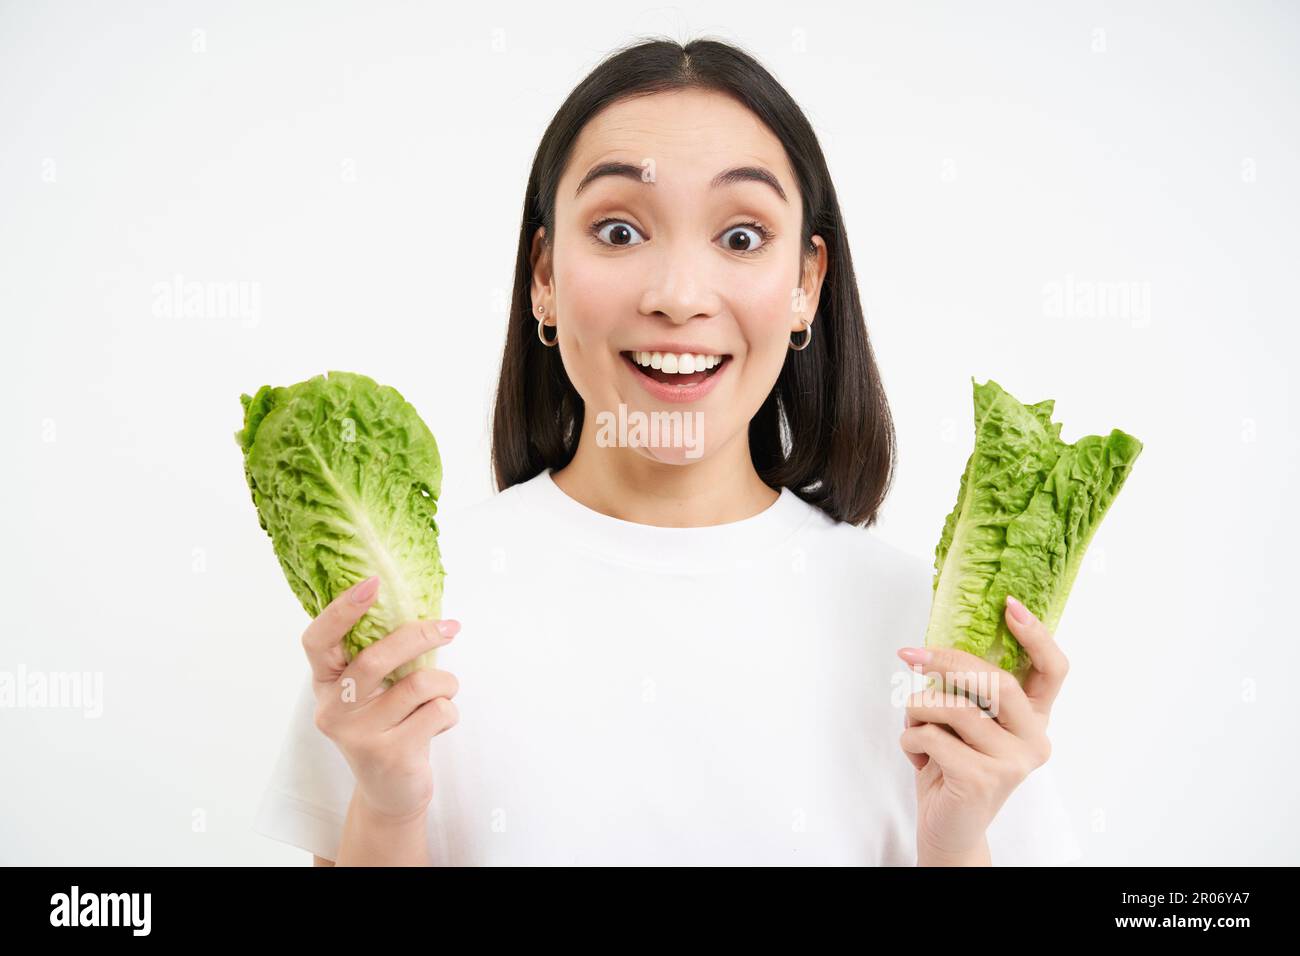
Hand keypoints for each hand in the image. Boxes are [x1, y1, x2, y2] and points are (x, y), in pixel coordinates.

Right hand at [301, 575, 461, 820]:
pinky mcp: (390, 755)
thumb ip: (382, 654)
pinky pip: (438, 712)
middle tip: (450, 626)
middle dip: (420, 636)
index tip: (372, 583)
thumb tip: (420, 603)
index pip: (318, 640)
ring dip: (445, 682)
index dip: (341, 610)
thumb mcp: (376, 690)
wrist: (391, 792)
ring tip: (444, 691)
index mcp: (325, 683)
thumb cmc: (389, 725)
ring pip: (418, 684)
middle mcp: (333, 709)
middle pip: (375, 658)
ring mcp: (358, 735)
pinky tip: (440, 723)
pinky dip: (450, 711)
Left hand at [897, 595, 1068, 863]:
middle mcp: (1034, 739)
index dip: (1036, 634)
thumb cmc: (952, 767)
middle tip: (911, 655)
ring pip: (955, 707)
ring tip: (913, 723)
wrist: (948, 828)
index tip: (1009, 605)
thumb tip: (937, 645)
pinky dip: (910, 739)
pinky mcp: (984, 779)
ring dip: (917, 708)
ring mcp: (1013, 762)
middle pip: (997, 680)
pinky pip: (932, 737)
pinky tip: (917, 757)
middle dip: (947, 661)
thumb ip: (967, 690)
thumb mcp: (964, 722)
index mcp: (1034, 719)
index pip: (1053, 669)